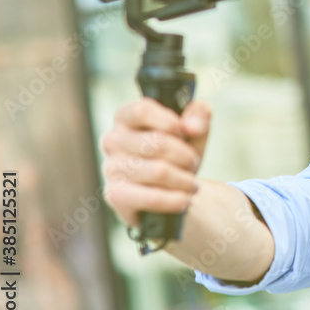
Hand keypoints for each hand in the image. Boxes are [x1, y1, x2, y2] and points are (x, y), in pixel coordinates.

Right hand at [100, 98, 211, 226]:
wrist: (170, 194)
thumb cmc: (178, 156)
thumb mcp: (193, 133)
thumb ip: (199, 117)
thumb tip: (192, 126)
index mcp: (126, 118)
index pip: (142, 110)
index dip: (171, 122)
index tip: (184, 133)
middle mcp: (112, 141)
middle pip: (158, 143)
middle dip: (186, 156)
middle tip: (193, 163)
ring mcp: (111, 169)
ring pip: (160, 171)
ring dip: (185, 180)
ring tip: (190, 183)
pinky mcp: (116, 196)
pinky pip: (154, 198)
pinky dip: (177, 200)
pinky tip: (184, 199)